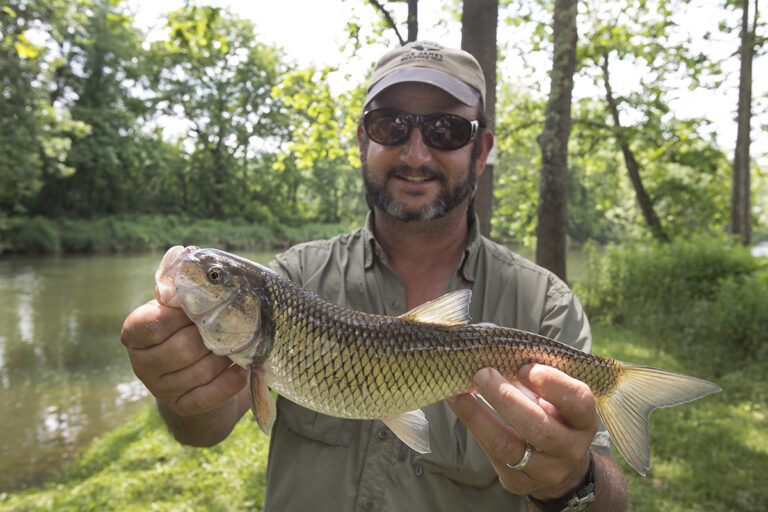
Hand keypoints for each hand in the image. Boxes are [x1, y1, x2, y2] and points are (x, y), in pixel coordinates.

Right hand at [120, 294, 247, 416]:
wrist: (190, 366)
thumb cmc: (184, 325)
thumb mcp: (176, 306)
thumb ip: (179, 293)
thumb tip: (189, 276)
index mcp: (134, 332)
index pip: (154, 324)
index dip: (181, 316)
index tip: (201, 309)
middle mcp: (141, 364)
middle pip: (182, 349)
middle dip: (210, 337)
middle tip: (230, 326)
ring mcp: (160, 388)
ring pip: (199, 372)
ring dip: (224, 357)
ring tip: (240, 344)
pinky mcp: (181, 405)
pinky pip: (208, 396)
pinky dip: (229, 382)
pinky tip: (242, 368)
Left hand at [446, 364, 597, 500]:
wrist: (559, 465)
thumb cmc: (554, 416)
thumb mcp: (558, 399)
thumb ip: (540, 379)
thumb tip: (498, 353)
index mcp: (583, 421)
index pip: (577, 401)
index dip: (551, 383)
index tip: (524, 368)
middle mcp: (569, 450)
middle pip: (539, 428)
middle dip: (506, 399)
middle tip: (482, 374)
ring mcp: (545, 471)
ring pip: (508, 447)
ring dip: (479, 416)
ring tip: (459, 392)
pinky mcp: (517, 482)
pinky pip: (492, 454)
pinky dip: (473, 426)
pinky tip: (458, 404)